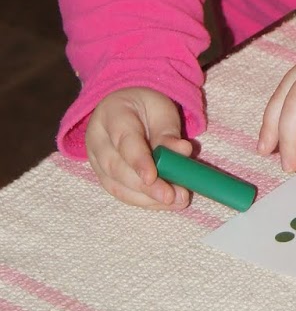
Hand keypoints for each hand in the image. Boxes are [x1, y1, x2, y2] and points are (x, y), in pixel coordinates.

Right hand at [84, 88, 193, 208]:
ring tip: (175, 201)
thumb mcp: (161, 109)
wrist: (126, 109)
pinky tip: (164, 203)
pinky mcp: (103, 177)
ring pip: (117, 185)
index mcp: (112, 113)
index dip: (138, 160)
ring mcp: (96, 161)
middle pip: (117, 168)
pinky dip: (144, 201)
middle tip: (172, 196)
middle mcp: (97, 139)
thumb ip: (169, 132)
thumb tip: (183, 152)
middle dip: (146, 187)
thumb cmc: (146, 108)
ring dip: (147, 198)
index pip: (124, 140)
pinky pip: (121, 193)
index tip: (152, 177)